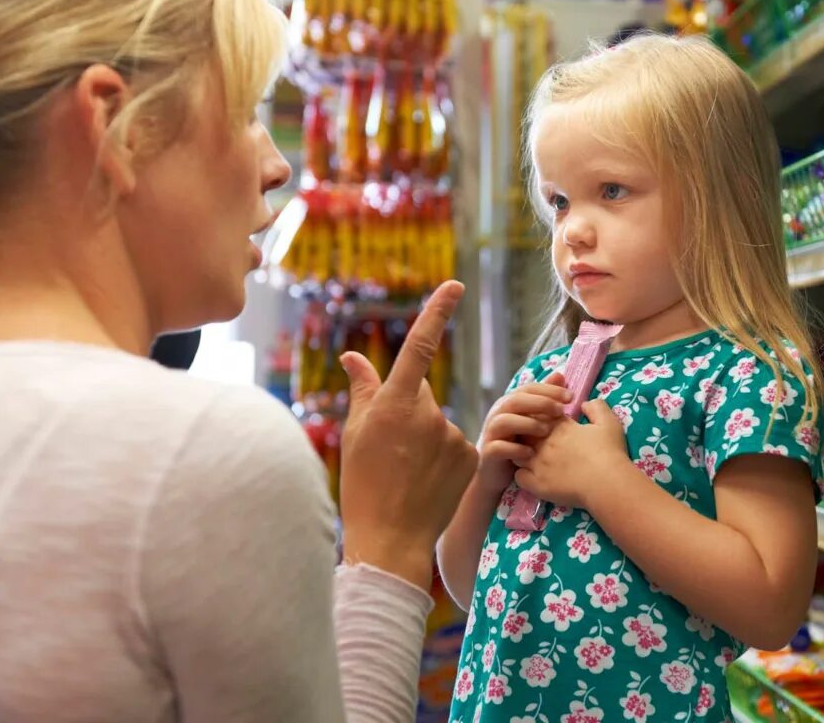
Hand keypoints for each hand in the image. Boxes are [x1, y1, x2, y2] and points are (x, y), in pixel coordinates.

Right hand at [338, 281, 477, 589]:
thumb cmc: (362, 486)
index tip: (455, 286)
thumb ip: (362, 390)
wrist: (391, 539)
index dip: (437, 312)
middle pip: (420, 395)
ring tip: (407, 474)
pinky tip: (428, 483)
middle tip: (390, 450)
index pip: (419, 346)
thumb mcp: (354, 434)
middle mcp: (428, 414)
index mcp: (394, 404)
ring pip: (438, 423)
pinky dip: (443, 459)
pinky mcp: (471, 457)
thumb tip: (352, 355)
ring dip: (425, 439)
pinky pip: (456, 446)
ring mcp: (453, 436)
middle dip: (407, 412)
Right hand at [477, 372, 571, 494]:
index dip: (550, 390)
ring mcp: (491, 433)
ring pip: (505, 421)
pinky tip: (531, 454)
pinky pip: (498, 447)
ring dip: (527, 423)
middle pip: (516, 400)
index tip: (571, 397)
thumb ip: (545, 398)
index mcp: (510, 403)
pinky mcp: (488, 452)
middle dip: (541, 403)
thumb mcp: (534, 419)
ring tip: (547, 431)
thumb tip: (560, 375)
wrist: (499, 474)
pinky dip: (515, 449)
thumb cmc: (520, 443)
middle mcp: (499, 414)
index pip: (529, 388)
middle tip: (561, 411)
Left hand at [514, 399, 630, 508]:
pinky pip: (519, 477)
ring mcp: (537, 463)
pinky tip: (532, 477)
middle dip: (528, 435)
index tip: (550, 426)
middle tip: (540, 442)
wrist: (607, 483)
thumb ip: (596, 407)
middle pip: (525, 432)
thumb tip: (585, 403)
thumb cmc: (609, 452)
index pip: (540, 416)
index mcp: (559, 427)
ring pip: (518, 453)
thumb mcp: (609, 422)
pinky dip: (523, 475)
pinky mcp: (536, 484)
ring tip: (534, 460)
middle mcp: (544, 442)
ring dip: (523, 454)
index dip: (542, 420)